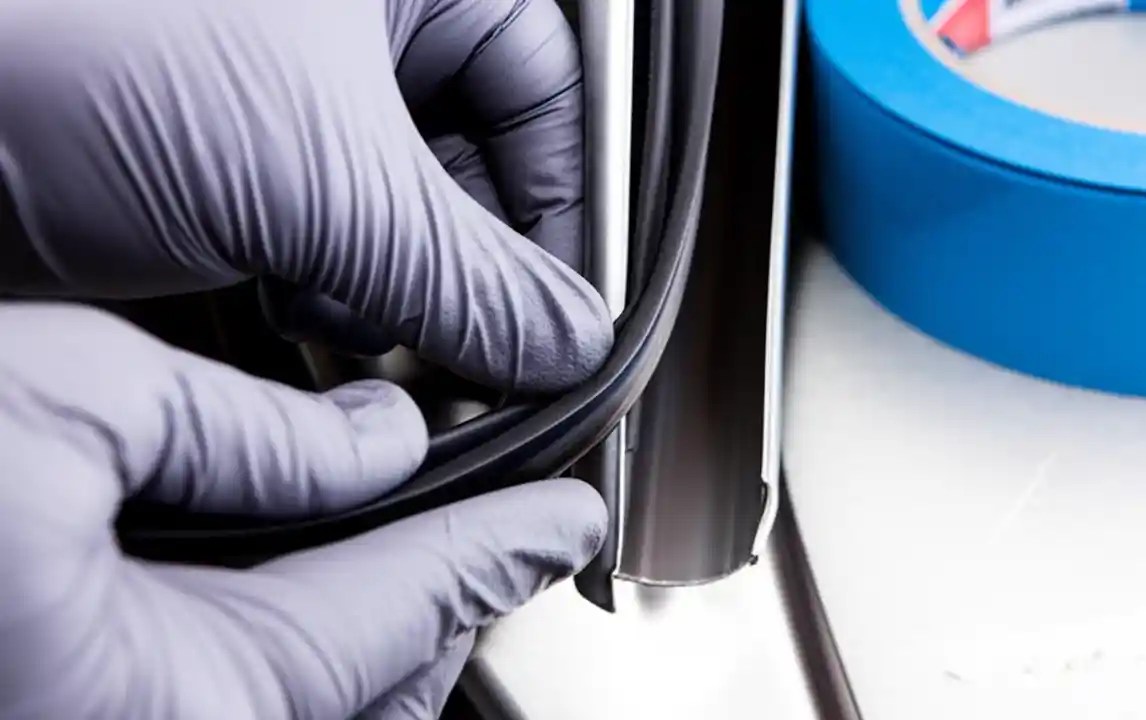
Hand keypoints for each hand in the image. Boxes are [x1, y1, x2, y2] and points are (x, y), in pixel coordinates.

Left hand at [0, 0, 609, 393]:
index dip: (565, 201)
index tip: (568, 310)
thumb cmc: (57, 31)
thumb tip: (561, 339)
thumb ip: (461, 271)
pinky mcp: (224, 167)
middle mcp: (349, 24)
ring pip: (400, 211)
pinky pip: (324, 243)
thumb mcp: (313, 167)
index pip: (545, 84)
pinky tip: (308, 320)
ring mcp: (280, 95)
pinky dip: (332, 299)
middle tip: (487, 352)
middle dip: (474, 262)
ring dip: (401, 292)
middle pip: (476, 156)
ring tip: (381, 334)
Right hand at [0, 303, 605, 718]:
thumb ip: (226, 425)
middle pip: (385, 691)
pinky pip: (237, 707)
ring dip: (386, 639)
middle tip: (511, 541)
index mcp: (183, 687)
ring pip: (330, 712)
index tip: (565, 520)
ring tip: (428, 568)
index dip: (503, 545)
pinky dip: (302, 665)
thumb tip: (367, 436)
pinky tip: (295, 603)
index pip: (407, 604)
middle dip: (459, 608)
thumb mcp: (48, 409)